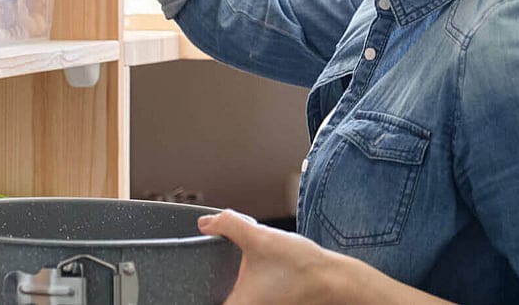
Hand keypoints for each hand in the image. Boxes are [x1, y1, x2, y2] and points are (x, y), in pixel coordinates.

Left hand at [198, 210, 337, 304]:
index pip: (201, 303)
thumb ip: (228, 225)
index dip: (191, 295)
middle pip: (216, 298)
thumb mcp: (260, 237)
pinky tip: (255, 270)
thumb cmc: (301, 268)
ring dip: (231, 284)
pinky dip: (245, 286)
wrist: (334, 281)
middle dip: (213, 283)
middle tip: (212, 270)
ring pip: (234, 297)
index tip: (184, 284)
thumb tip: (206, 222)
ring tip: (239, 268)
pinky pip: (248, 297)